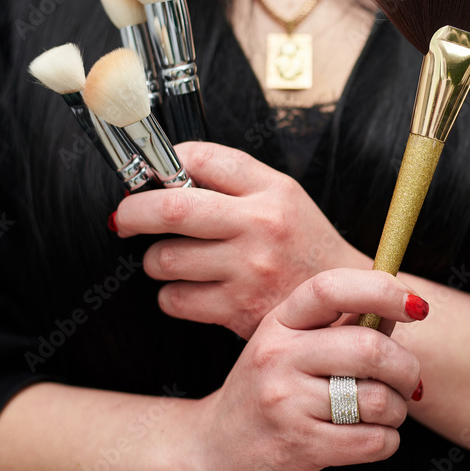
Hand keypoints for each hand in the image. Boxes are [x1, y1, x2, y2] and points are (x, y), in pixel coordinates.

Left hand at [113, 142, 372, 338]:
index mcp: (273, 191)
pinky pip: (175, 299)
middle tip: (123, 217)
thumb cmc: (305, 246)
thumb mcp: (284, 198)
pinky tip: (190, 290)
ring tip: (172, 259)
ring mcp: (249, 270)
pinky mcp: (238, 311)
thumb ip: (234, 182)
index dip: (166, 162)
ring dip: (155, 259)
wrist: (345, 302)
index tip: (152, 173)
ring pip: (164, 259)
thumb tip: (167, 173)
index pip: (204, 159)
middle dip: (132, 211)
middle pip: (170, 208)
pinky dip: (172, 295)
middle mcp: (261, 226)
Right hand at [192, 268, 425, 470]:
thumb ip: (343, 325)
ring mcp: (285, 402)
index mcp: (279, 322)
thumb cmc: (270, 392)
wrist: (216, 450)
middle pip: (370, 347)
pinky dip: (387, 441)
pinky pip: (373, 441)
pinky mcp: (298, 446)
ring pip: (379, 399)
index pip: (331, 288)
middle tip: (409, 380)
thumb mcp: (292, 347)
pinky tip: (370, 437)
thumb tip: (403, 305)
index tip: (416, 306)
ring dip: (398, 410)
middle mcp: (277, 356)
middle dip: (407, 368)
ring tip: (385, 413)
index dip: (381, 289)